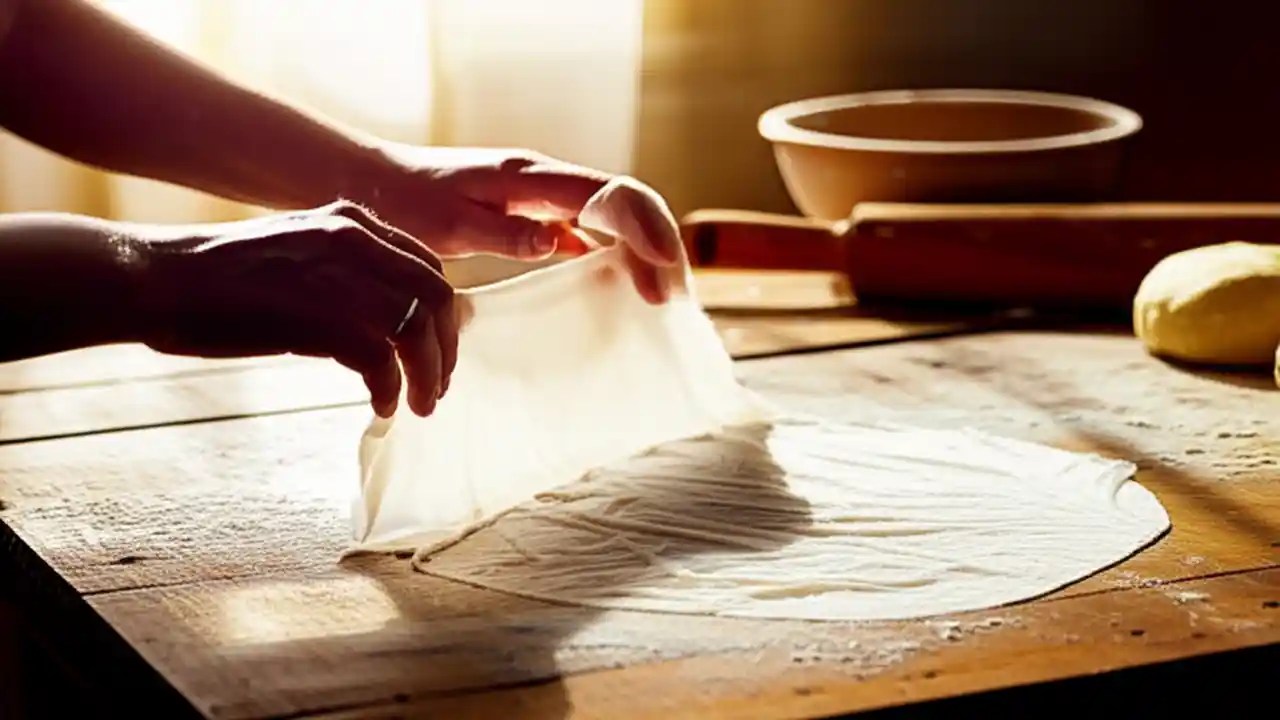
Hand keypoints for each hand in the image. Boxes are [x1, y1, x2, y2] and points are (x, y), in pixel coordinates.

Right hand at [134, 201, 457, 418]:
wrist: (158, 279)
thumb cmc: (218, 277)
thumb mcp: (296, 252)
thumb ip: (344, 269)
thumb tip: (384, 313)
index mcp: (352, 221)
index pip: (428, 266)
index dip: (442, 314)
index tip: (436, 349)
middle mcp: (356, 239)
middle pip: (437, 298)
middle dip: (445, 348)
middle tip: (436, 386)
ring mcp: (341, 277)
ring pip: (418, 329)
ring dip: (427, 374)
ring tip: (418, 405)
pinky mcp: (321, 318)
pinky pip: (381, 361)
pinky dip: (389, 389)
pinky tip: (381, 406)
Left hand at [352, 145, 683, 303]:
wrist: (378, 184)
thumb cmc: (407, 204)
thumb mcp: (450, 224)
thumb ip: (505, 233)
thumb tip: (560, 242)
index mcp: (535, 178)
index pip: (612, 196)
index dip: (646, 229)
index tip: (662, 270)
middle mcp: (551, 183)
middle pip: (627, 205)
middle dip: (658, 245)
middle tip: (669, 298)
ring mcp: (548, 199)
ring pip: (615, 219)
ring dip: (643, 253)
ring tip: (657, 297)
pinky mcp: (540, 217)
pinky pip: (592, 232)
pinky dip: (615, 257)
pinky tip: (622, 288)